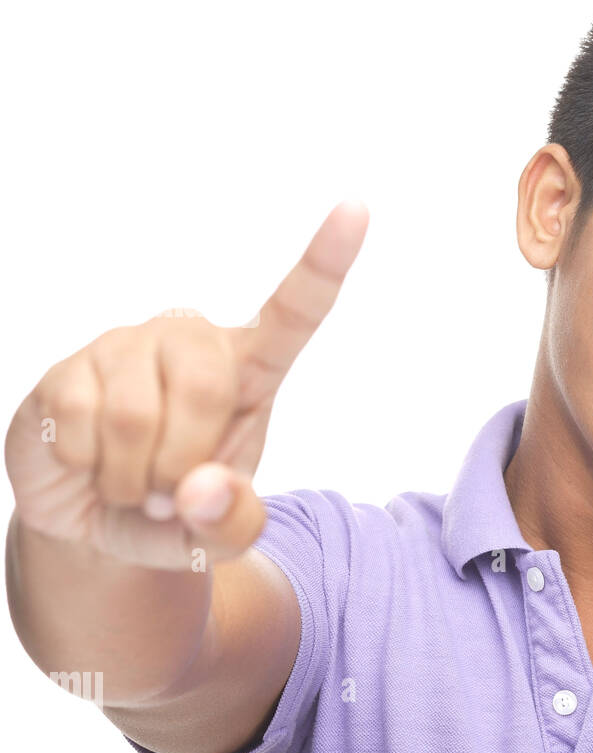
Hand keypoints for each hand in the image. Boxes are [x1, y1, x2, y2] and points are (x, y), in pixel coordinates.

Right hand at [4, 201, 368, 569]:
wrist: (100, 520)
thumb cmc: (181, 510)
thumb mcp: (223, 534)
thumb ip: (233, 524)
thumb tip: (200, 490)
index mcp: (252, 370)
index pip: (295, 311)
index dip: (324, 261)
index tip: (356, 208)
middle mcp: (193, 343)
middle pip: (207, 390)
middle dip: (185, 465)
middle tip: (171, 491)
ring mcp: (127, 348)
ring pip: (137, 416)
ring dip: (135, 478)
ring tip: (134, 481)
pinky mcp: (67, 367)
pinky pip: (80, 424)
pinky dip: (89, 468)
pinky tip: (92, 462)